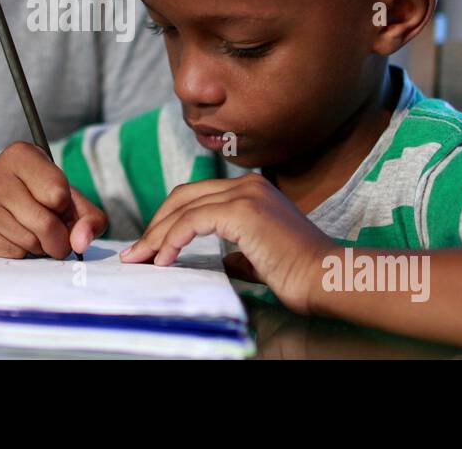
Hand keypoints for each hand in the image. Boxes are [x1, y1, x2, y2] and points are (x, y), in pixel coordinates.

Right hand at [0, 142, 107, 258]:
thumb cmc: (36, 197)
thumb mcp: (67, 197)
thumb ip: (88, 217)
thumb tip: (81, 242)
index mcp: (20, 154)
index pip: (58, 193)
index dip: (64, 208)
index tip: (56, 204)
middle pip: (45, 223)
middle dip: (58, 238)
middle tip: (56, 237)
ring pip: (28, 242)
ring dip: (39, 247)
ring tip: (31, 233)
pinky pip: (10, 254)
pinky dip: (21, 254)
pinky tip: (13, 239)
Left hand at [119, 174, 335, 313]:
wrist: (326, 277)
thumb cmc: (300, 273)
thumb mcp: (261, 255)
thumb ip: (239, 250)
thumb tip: (221, 259)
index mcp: (252, 190)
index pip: (197, 196)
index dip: (169, 219)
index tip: (150, 246)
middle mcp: (247, 184)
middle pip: (183, 196)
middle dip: (155, 224)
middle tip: (136, 252)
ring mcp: (245, 194)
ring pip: (183, 208)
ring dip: (156, 235)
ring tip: (140, 258)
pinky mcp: (242, 210)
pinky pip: (191, 222)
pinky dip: (171, 240)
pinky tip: (164, 259)